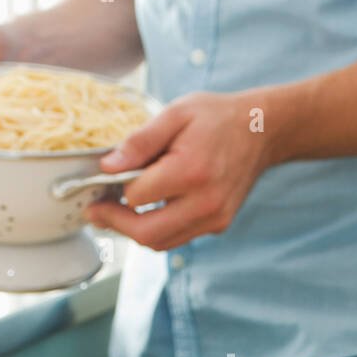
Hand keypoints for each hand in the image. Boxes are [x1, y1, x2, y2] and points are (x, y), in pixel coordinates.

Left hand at [85, 91, 278, 251]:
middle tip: (96, 211)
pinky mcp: (218, 225)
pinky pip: (177, 238)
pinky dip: (157, 229)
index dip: (117, 188)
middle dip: (116, 223)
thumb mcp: (175, 114)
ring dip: (134, 231)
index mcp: (191, 171)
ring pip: (161, 242)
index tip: (105, 179)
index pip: (138, 196)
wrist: (261, 131)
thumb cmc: (216, 117)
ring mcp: (214, 218)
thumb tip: (108, 167)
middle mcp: (205, 202)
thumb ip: (140, 142)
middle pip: (147, 233)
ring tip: (116, 212)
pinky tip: (147, 211)